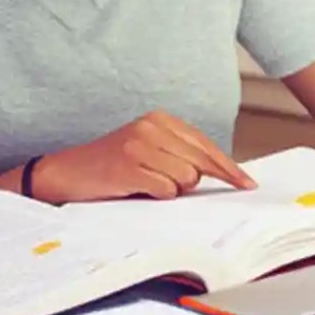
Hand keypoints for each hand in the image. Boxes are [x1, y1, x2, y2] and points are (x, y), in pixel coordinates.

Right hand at [34, 110, 256, 203]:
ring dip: (172, 189)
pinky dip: (157, 195)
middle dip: (199, 181)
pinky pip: (165, 190)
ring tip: (148, 184)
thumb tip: (220, 173)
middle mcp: (152, 127)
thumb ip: (179, 154)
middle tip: (184, 188)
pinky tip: (138, 189)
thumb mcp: (148, 149)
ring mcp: (139, 145)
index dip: (228, 166)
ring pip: (186, 178)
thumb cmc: (113, 166)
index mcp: (160, 119)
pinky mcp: (128, 166)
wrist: (67, 172)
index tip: (246, 182)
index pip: (205, 144)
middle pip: (200, 162)